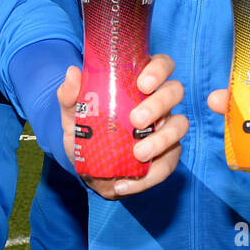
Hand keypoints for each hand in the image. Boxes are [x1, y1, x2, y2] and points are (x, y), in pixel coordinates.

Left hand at [58, 54, 187, 198]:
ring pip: (180, 125)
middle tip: (136, 120)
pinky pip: (168, 164)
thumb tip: (73, 73)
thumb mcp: (72, 115)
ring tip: (138, 154)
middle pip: (175, 91)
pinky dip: (148, 176)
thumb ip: (70, 96)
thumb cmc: (86, 132)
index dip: (159, 69)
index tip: (143, 83)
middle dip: (159, 104)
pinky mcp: (167, 156)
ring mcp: (166, 129)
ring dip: (161, 139)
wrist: (89, 171)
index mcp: (141, 84)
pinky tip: (123, 184)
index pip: (161, 65)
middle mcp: (159, 103)